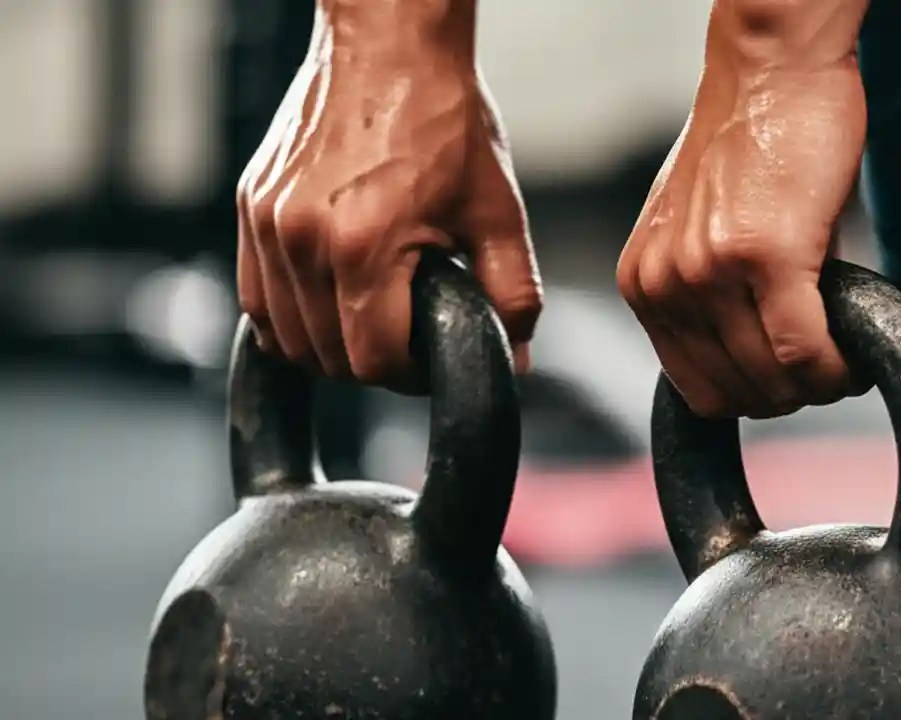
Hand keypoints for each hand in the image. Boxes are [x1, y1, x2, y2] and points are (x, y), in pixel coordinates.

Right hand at [237, 2, 539, 388]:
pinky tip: (332, 302)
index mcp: (361, 244)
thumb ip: (511, 294)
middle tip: (410, 339)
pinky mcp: (251, 207)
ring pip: (285, 337)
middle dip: (373, 363)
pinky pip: (257, 298)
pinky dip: (292, 317)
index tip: (429, 359)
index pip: (371, 361)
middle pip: (326, 357)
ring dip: (330, 345)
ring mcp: (266, 223)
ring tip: (375, 319)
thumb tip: (515, 357)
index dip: (408, 375)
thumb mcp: (496, 212)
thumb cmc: (442, 116)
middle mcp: (301, 238)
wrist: (389, 44)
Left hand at [617, 1, 868, 418]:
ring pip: (775, 381)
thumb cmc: (749, 144)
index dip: (754, 399)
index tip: (793, 382)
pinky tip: (857, 355)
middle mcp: (664, 284)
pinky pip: (806, 352)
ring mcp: (709, 273)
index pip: (695, 391)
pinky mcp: (765, 256)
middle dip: (792, 395)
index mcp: (643, 283)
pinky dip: (838, 369)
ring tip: (846, 359)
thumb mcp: (700, 232)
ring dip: (821, 384)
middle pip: (737, 395)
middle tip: (830, 370)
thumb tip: (762, 365)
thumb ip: (710, 297)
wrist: (770, 69)